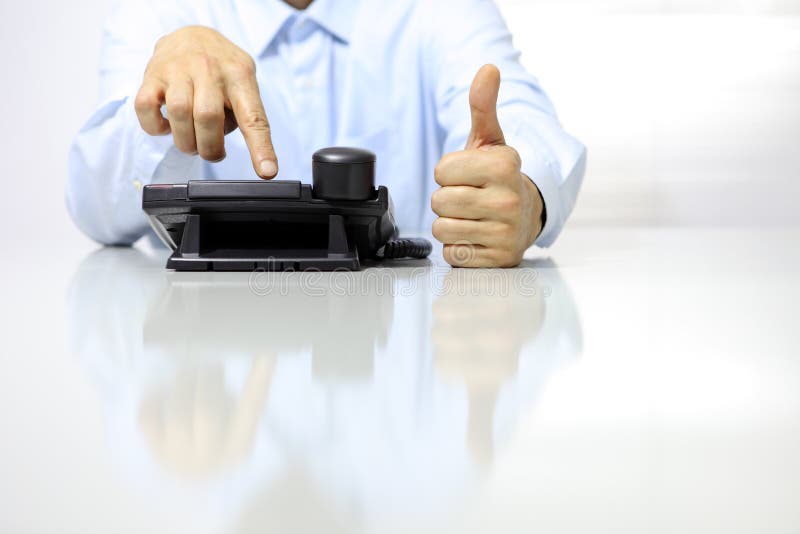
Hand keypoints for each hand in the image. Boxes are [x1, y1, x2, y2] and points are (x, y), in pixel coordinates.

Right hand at [134, 26, 277, 177]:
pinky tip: (167, 127)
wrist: (192, 34)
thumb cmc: (221, 70)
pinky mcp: (152, 74)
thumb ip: (242, 115)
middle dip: (210, 148)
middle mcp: (209, 68)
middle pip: (208, 118)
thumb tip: (221, 147)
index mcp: (240, 75)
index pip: (253, 116)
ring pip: (179, 113)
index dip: (260, 147)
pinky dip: (156, 128)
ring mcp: (178, 69)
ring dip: (185, 142)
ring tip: (191, 142)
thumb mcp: (243, 84)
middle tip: (212, 152)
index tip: (267, 171)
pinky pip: (146, 108)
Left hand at [431, 65, 544, 267]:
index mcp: (505, 166)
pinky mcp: (498, 259)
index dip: (447, 173)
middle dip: (447, 199)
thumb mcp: (491, 140)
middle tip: (469, 198)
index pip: (441, 171)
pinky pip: (453, 254)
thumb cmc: (499, 178)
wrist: (526, 216)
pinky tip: (476, 237)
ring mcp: (505, 233)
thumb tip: (487, 69)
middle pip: (439, 201)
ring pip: (442, 228)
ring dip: (450, 224)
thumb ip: (483, 106)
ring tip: (472, 217)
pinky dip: (458, 248)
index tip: (467, 175)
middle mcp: (508, 200)